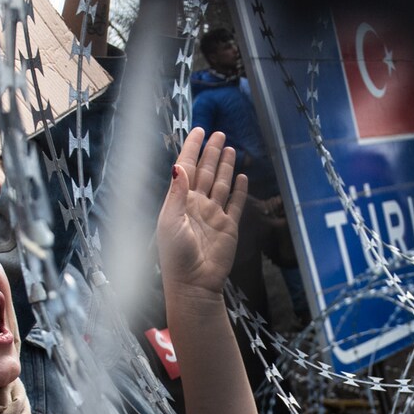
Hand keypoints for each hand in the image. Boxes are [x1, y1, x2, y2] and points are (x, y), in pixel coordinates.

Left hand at [157, 126, 244, 296]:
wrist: (194, 283)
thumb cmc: (176, 255)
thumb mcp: (171, 221)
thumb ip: (177, 193)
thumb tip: (178, 165)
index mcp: (180, 201)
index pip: (186, 167)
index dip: (192, 148)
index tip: (199, 130)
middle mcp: (197, 204)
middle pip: (206, 171)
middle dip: (211, 152)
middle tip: (219, 133)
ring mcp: (214, 215)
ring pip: (221, 184)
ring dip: (225, 166)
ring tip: (230, 148)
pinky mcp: (229, 227)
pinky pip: (236, 204)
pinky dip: (240, 190)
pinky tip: (242, 177)